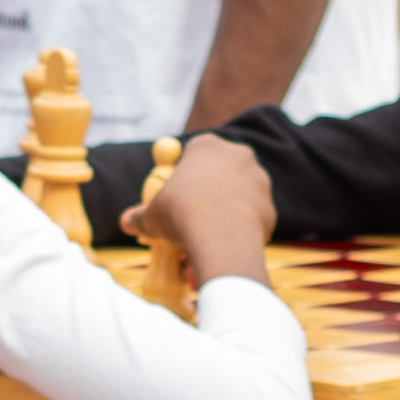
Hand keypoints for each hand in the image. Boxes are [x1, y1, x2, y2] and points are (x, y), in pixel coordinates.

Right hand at [126, 137, 275, 291]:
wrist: (220, 232)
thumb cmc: (181, 213)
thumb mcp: (151, 215)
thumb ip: (140, 217)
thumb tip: (127, 223)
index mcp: (207, 146)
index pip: (194, 156)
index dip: (182, 180)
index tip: (173, 202)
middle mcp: (238, 156)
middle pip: (218, 179)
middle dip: (204, 204)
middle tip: (187, 228)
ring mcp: (259, 181)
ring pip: (234, 204)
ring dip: (219, 224)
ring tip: (201, 249)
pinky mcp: (271, 209)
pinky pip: (248, 224)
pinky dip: (235, 237)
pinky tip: (221, 253)